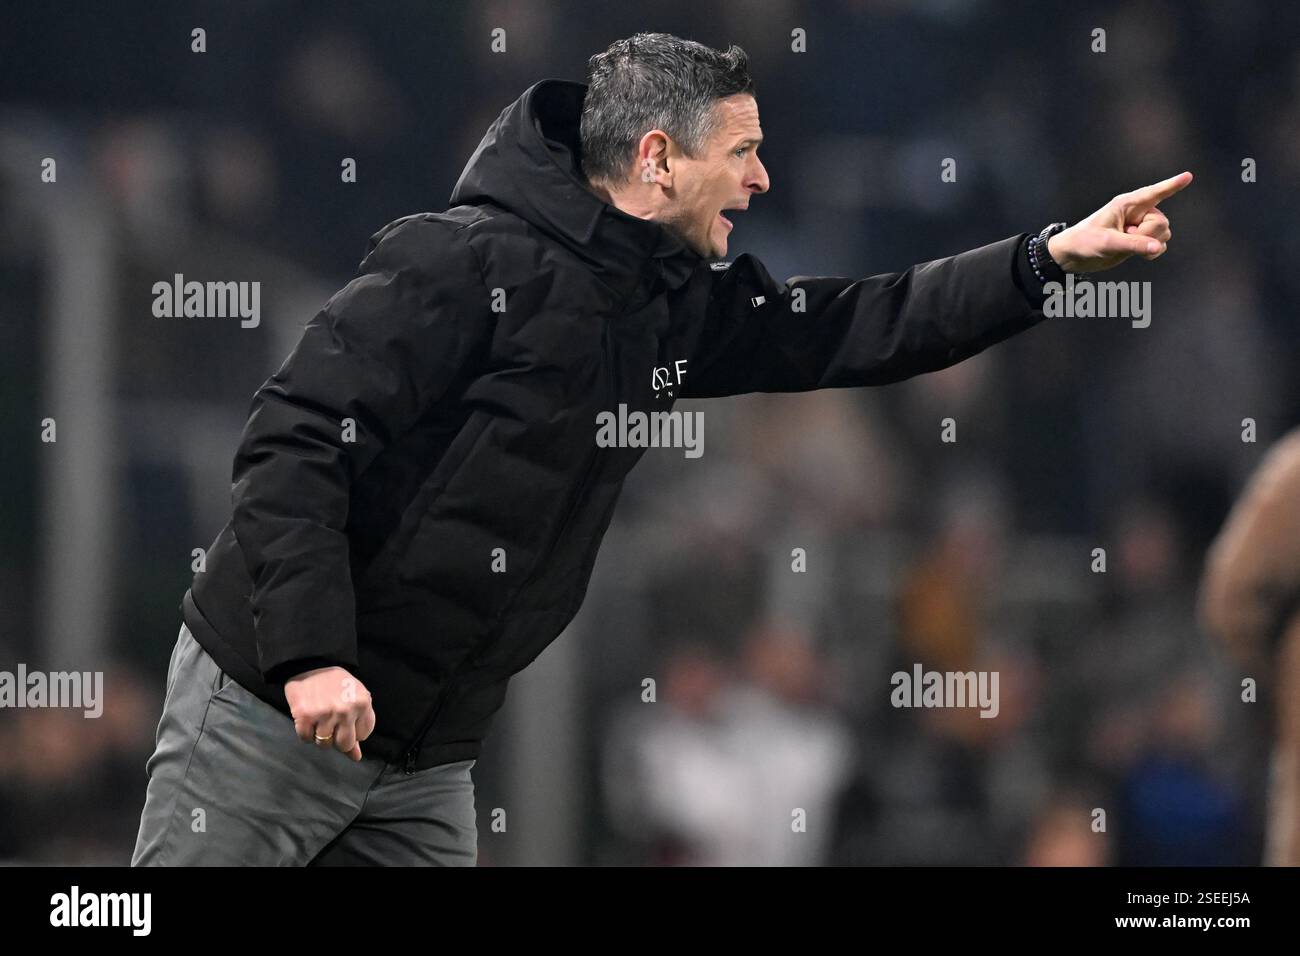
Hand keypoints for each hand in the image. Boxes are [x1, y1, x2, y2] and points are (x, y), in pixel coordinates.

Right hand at [284, 666, 375, 761]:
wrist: (310, 662)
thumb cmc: (335, 682)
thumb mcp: (354, 697)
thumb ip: (358, 725)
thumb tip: (356, 757)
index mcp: (362, 704)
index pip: (363, 735)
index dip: (353, 731)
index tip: (346, 721)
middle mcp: (346, 711)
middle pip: (344, 744)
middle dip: (337, 739)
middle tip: (331, 724)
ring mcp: (325, 714)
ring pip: (324, 744)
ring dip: (319, 735)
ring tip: (318, 719)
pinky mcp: (304, 716)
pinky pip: (306, 739)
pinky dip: (305, 733)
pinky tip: (307, 719)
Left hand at [1045, 171, 1191, 273]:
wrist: (1074, 256)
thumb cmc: (1084, 242)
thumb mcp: (1108, 242)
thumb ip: (1133, 244)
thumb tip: (1157, 247)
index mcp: (1126, 204)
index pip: (1154, 193)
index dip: (1172, 185)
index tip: (1188, 176)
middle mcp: (1136, 213)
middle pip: (1162, 222)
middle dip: (1148, 235)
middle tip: (1125, 239)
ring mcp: (1139, 227)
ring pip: (1163, 233)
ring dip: (1150, 244)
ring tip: (1125, 245)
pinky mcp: (1139, 240)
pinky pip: (1159, 245)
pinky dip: (1152, 251)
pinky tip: (1139, 255)